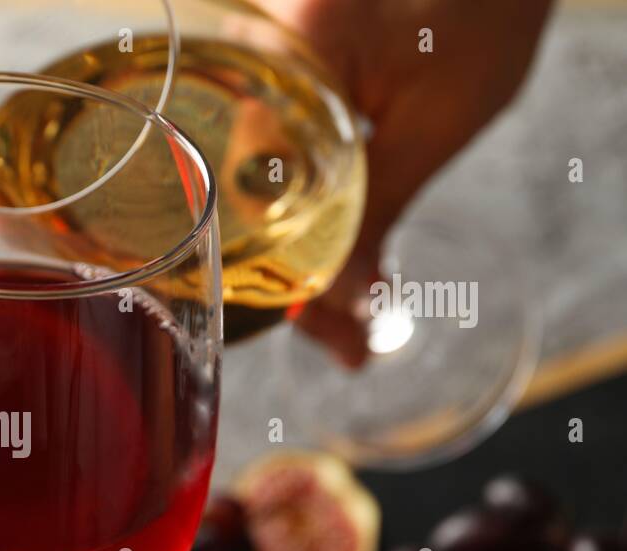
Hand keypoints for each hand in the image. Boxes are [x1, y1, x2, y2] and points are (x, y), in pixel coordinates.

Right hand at [262, 0, 553, 366]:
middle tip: (347, 346)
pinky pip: (271, 169)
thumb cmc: (482, 11)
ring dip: (300, 260)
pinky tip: (336, 273)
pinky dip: (303, 221)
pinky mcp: (270, 88)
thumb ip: (375, 209)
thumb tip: (343, 301)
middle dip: (291, 282)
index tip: (324, 326)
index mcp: (285, 57)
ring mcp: (254, 74)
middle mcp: (248, 61)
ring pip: (254, 193)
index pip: (246, 187)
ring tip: (351, 330)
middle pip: (241, 200)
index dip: (277, 268)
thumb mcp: (434, 124)